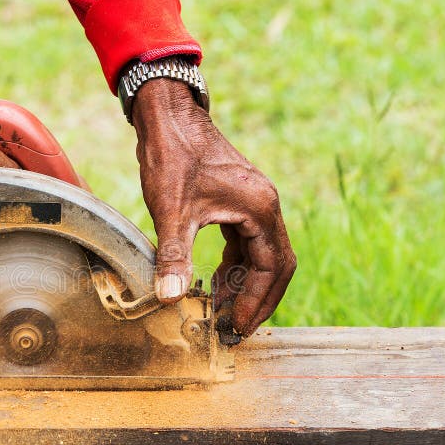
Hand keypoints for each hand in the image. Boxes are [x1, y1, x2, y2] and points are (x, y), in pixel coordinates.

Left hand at [132, 78, 295, 336]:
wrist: (168, 116)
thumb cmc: (172, 157)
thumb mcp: (172, 211)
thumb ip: (174, 256)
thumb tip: (169, 298)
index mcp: (259, 209)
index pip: (271, 268)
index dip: (256, 302)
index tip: (237, 327)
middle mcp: (265, 206)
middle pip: (276, 266)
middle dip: (259, 299)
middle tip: (236, 328)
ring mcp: (254, 203)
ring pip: (261, 255)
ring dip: (245, 284)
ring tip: (223, 311)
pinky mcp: (239, 201)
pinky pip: (246, 243)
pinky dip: (235, 266)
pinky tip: (215, 282)